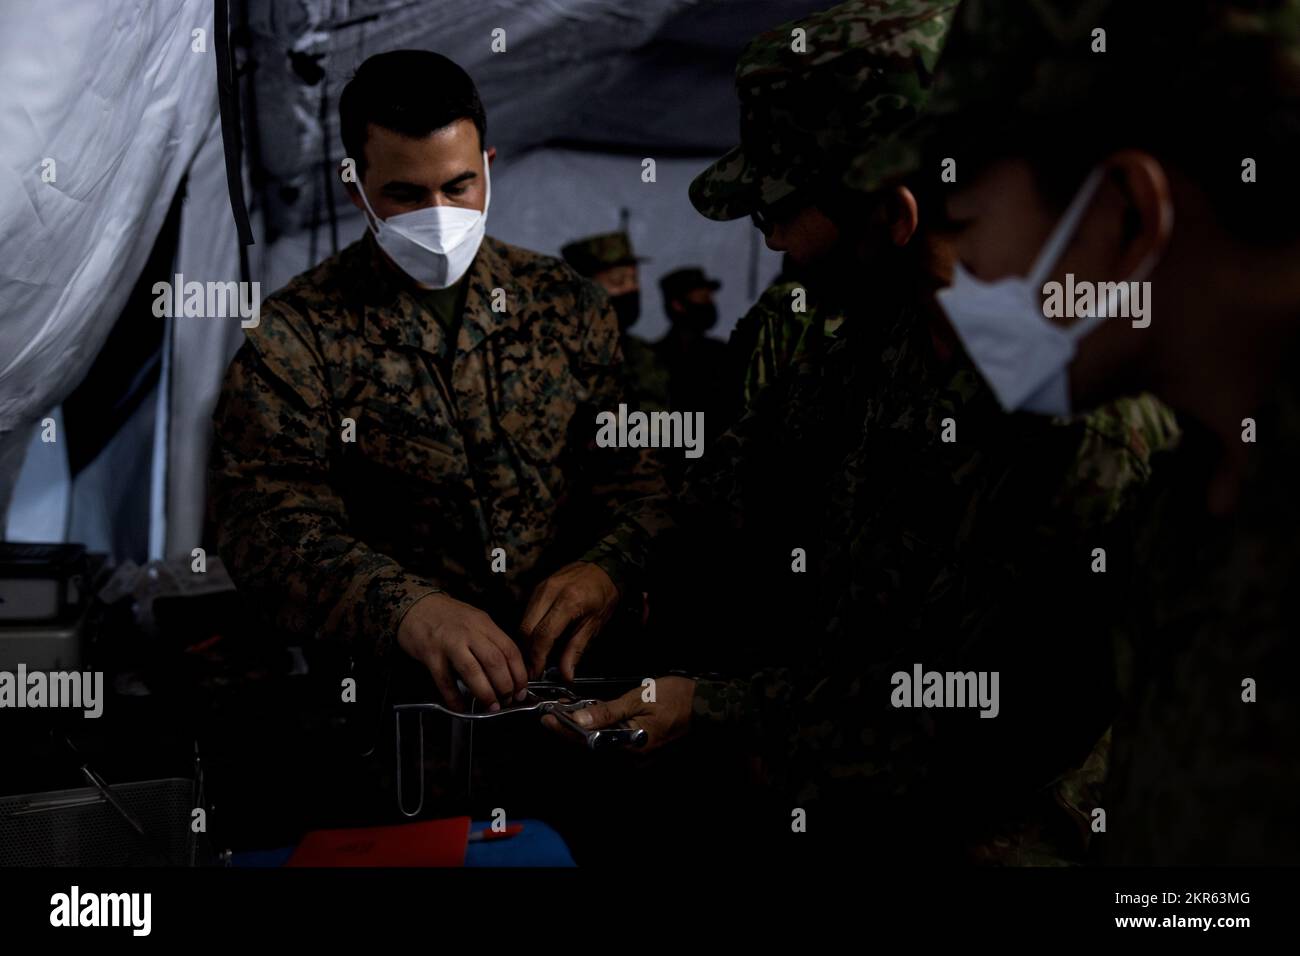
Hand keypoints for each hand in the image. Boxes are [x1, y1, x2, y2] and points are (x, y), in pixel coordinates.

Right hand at [397, 592, 527, 710]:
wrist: (414, 605)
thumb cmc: (446, 616)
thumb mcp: (474, 620)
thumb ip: (490, 640)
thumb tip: (507, 670)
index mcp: (484, 623)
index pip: (509, 650)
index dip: (519, 673)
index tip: (521, 690)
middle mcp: (469, 632)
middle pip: (494, 661)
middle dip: (505, 686)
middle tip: (507, 701)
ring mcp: (449, 643)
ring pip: (472, 672)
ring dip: (485, 693)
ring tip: (491, 707)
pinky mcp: (430, 655)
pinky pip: (445, 681)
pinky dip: (454, 697)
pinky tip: (461, 707)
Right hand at [519, 561, 619, 679]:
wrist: (604, 567)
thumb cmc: (604, 595)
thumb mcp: (595, 624)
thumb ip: (577, 649)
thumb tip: (566, 675)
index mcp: (568, 601)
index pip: (543, 635)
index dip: (536, 658)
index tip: (535, 674)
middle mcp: (550, 592)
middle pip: (526, 629)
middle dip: (527, 653)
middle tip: (533, 670)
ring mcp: (541, 588)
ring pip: (523, 621)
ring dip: (526, 642)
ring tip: (535, 658)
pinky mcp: (538, 588)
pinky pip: (527, 613)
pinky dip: (529, 629)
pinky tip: (537, 640)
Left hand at [542, 676, 695, 752]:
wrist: (704, 708)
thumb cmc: (674, 698)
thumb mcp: (639, 698)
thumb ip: (607, 712)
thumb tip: (578, 720)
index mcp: (630, 746)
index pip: (587, 742)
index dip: (564, 732)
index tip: (546, 719)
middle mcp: (631, 760)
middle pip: (589, 751)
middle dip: (568, 734)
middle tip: (553, 716)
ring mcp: (635, 761)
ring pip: (597, 751)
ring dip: (580, 736)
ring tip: (565, 718)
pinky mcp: (638, 756)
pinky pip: (609, 749)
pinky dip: (595, 737)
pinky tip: (588, 724)